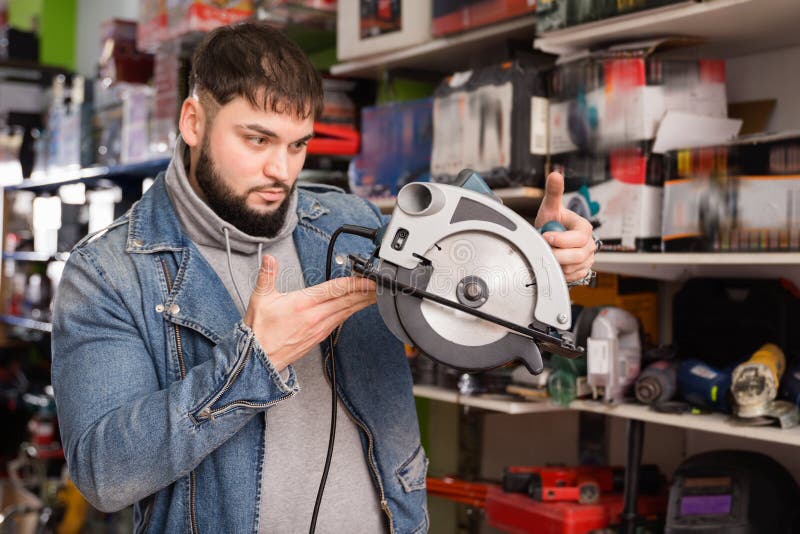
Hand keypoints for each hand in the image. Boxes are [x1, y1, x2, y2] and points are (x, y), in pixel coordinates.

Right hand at [244, 255, 376, 370]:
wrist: (258, 360)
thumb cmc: (259, 331)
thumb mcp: (260, 298)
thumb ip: (267, 276)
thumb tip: (269, 259)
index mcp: (303, 303)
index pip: (335, 289)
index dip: (355, 282)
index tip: (368, 278)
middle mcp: (316, 316)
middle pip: (347, 300)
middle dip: (366, 291)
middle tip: (381, 284)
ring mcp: (320, 328)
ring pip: (346, 312)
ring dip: (362, 302)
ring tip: (376, 294)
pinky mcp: (320, 337)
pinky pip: (340, 321)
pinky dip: (351, 312)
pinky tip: (357, 308)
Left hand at [534, 172, 595, 282]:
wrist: (550, 237)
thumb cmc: (552, 222)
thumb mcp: (551, 207)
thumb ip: (554, 192)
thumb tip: (555, 175)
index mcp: (584, 228)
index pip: (577, 238)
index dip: (560, 239)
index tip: (546, 236)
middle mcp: (589, 244)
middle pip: (576, 256)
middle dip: (556, 253)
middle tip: (543, 247)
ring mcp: (588, 259)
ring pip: (572, 268)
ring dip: (556, 262)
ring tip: (548, 252)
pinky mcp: (583, 271)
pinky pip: (571, 276)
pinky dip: (560, 271)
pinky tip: (554, 262)